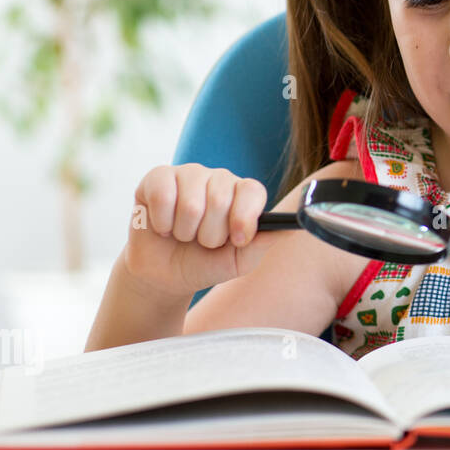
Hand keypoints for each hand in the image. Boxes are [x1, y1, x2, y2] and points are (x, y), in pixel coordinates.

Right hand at [124, 163, 284, 298]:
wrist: (164, 274)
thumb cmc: (205, 263)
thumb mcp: (238, 261)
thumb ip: (263, 242)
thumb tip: (292, 227)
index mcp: (243, 195)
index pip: (253, 191)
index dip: (245, 217)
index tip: (237, 240)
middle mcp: (218, 179)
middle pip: (220, 200)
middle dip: (209, 234)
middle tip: (202, 242)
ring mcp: (189, 174)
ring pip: (191, 202)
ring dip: (184, 231)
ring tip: (182, 235)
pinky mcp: (158, 177)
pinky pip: (163, 195)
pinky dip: (162, 222)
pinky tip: (163, 226)